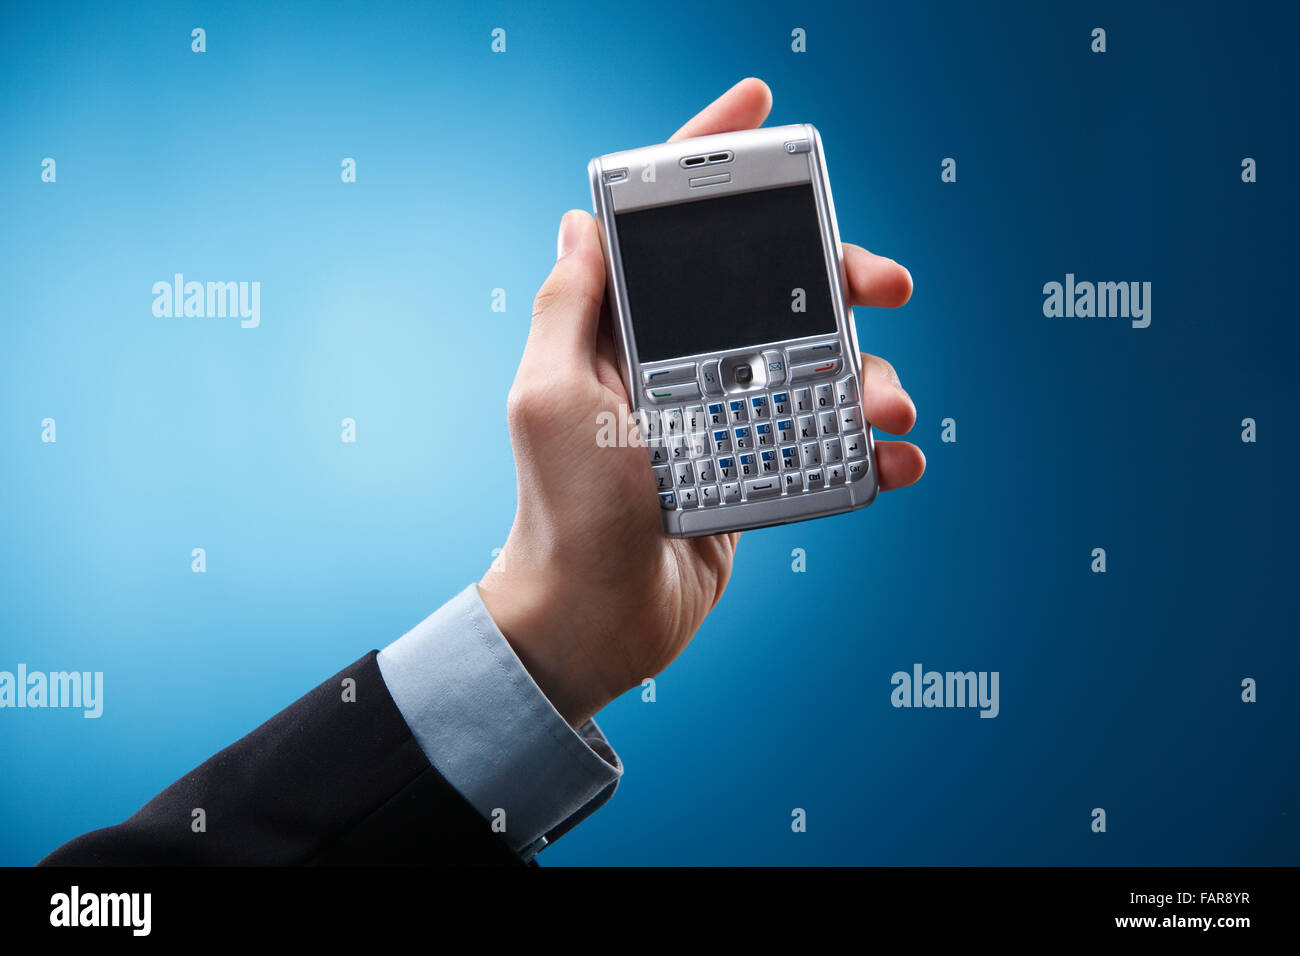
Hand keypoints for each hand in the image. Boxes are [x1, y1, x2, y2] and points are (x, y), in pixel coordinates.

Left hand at [477, 78, 924, 726]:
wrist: (599, 620)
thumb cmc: (564, 515)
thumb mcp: (550, 398)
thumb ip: (568, 309)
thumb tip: (576, 220)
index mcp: (627, 336)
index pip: (668, 233)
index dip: (708, 164)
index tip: (760, 108)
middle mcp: (679, 366)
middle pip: (770, 292)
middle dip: (834, 274)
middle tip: (885, 281)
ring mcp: (724, 419)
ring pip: (814, 367)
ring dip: (868, 375)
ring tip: (890, 407)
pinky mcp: (755, 471)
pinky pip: (825, 444)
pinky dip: (868, 450)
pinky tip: (895, 460)